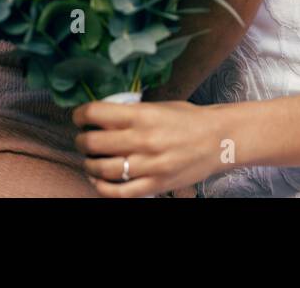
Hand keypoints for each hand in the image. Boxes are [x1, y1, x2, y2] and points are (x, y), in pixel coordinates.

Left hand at [73, 99, 224, 196]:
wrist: (220, 139)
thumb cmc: (190, 120)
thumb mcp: (160, 107)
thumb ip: (132, 112)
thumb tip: (102, 117)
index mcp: (143, 115)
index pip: (96, 113)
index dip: (80, 114)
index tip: (79, 117)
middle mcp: (143, 140)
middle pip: (93, 143)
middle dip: (81, 140)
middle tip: (83, 138)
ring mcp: (148, 165)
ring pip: (101, 169)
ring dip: (88, 164)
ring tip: (90, 159)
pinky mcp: (155, 185)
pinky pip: (118, 193)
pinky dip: (102, 187)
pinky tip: (99, 180)